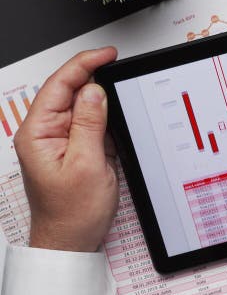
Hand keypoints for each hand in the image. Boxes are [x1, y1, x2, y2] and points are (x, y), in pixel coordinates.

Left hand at [14, 47, 118, 251]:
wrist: (72, 240)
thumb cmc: (72, 212)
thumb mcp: (87, 163)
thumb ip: (90, 123)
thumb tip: (94, 90)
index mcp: (37, 133)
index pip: (59, 84)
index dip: (84, 64)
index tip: (107, 54)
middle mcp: (45, 133)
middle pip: (70, 91)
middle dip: (95, 78)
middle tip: (120, 71)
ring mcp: (60, 140)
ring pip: (84, 106)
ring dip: (103, 101)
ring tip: (121, 103)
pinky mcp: (75, 148)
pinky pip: (91, 123)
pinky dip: (106, 118)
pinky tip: (115, 123)